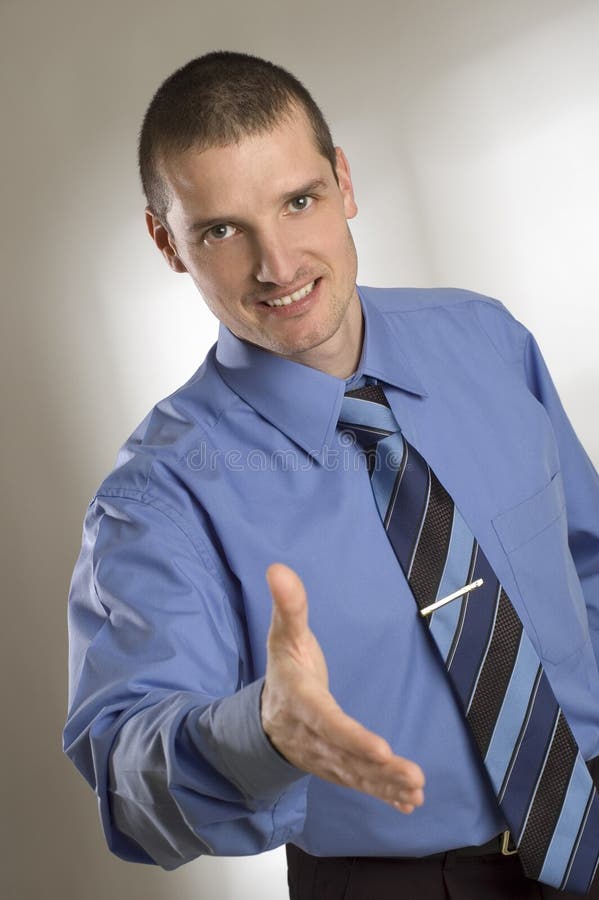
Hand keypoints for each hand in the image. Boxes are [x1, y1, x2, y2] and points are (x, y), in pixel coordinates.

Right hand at [261, 563, 424, 813]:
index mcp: (301, 701)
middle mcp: (312, 735)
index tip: (381, 749)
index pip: (328, 722)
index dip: (352, 737)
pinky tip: (409, 803)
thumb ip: (288, 606)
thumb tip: (278, 569)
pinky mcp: (335, 766)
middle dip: (379, 769)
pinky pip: (358, 782)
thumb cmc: (285, 668)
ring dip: (386, 784)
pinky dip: (383, 793)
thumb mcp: (284, 635)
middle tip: (413, 777)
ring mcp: (323, 756)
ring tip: (417, 791)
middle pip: (346, 754)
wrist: (266, 714)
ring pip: (356, 774)